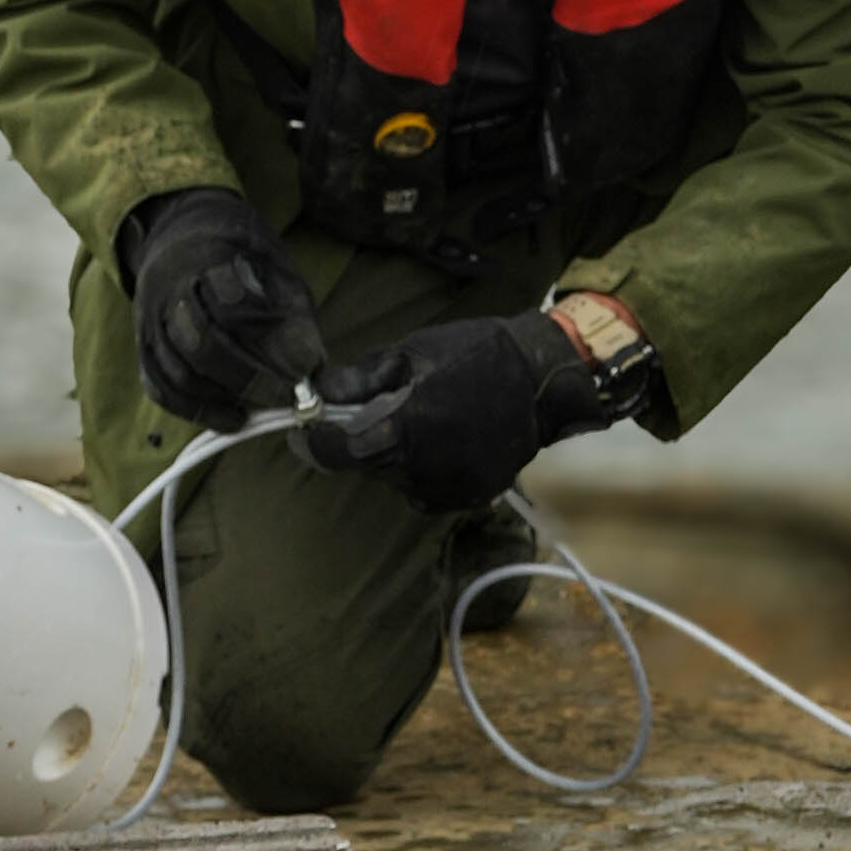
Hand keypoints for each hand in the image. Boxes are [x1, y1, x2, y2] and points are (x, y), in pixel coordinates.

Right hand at [122, 186, 330, 432]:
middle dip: (249, 378)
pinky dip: (195, 410)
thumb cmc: (242, 258)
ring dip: (223, 399)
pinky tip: (232, 418)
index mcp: (209, 256)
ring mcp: (151, 318)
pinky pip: (159, 387)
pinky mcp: (144, 345)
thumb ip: (295, 317)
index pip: (233, 304)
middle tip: (286, 396)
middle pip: (203, 343)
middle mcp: (170, 288)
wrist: (181, 233)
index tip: (304, 363)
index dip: (270, 340)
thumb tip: (314, 370)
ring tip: (261, 409)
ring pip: (178, 371)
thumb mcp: (278, 269)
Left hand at [290, 304, 632, 504]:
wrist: (544, 381)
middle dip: (361, 439)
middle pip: (365, 466)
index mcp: (405, 429)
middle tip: (380, 406)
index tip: (306, 427)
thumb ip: (361, 379)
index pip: (337, 453)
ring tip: (422, 417)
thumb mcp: (413, 352)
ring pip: (394, 478)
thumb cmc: (477, 355)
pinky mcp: (467, 498)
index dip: (314, 442)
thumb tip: (316, 390)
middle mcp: (422, 469)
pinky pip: (424, 488)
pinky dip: (420, 467)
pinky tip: (443, 437)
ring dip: (392, 454)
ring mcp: (447, 489)